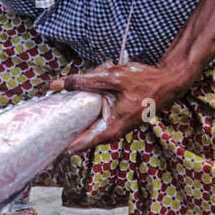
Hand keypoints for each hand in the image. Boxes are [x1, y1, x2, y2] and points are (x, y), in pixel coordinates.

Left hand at [46, 61, 191, 154]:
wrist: (170, 80)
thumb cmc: (146, 82)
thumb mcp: (112, 77)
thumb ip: (84, 81)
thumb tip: (57, 85)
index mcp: (110, 129)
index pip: (78, 144)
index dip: (61, 142)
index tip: (45, 141)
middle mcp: (112, 130)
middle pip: (82, 123)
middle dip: (76, 104)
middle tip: (70, 88)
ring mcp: (115, 122)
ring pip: (91, 111)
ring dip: (91, 91)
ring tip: (105, 71)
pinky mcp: (118, 113)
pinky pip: (100, 105)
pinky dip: (100, 90)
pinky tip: (109, 71)